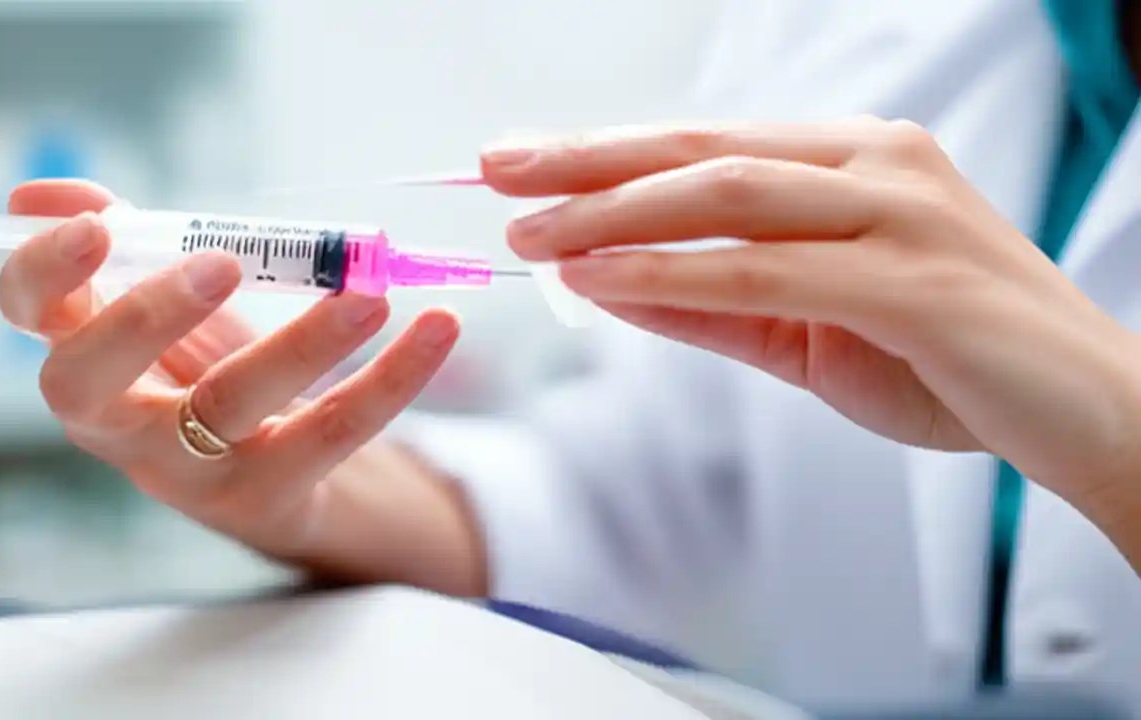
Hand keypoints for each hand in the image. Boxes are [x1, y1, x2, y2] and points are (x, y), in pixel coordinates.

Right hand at [0, 180, 485, 592]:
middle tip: (221, 264)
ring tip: (368, 292)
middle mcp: (117, 422)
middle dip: (146, 316)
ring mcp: (186, 470)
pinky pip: (331, 434)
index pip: (26, 314)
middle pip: (91, 380)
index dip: (43, 272)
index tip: (98, 226)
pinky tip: (438, 329)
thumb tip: (46, 195)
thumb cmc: (210, 372)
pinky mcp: (266, 496)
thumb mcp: (174, 304)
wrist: (282, 471)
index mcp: (87, 357)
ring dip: (301, 343)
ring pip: (229, 407)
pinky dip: (391, 378)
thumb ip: (133, 242)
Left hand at [484, 119, 1140, 526]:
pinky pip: (767, 271)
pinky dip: (676, 273)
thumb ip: (715, 305)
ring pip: (727, 195)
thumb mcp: (811, 331)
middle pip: (703, 149)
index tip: (521, 163)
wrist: (1084, 412)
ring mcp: (901, 214)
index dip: (607, 152)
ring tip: (529, 233)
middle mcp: (879, 164)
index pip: (707, 145)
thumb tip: (606, 285)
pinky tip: (604, 280)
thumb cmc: (949, 361)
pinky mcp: (913, 282)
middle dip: (589, 160)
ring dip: (616, 214)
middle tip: (496, 172)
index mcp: (857, 160)